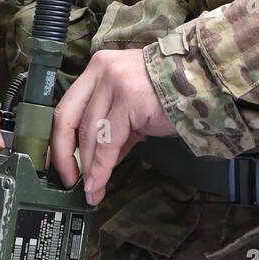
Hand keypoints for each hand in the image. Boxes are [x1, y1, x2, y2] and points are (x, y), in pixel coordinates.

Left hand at [49, 48, 175, 205]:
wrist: (204, 84)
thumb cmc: (169, 96)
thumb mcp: (131, 111)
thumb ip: (110, 133)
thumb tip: (92, 166)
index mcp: (97, 69)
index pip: (66, 106)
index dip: (57, 139)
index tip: (55, 164)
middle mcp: (101, 70)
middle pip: (68, 118)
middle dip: (64, 155)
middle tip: (67, 181)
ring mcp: (115, 82)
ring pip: (89, 133)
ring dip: (88, 168)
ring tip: (89, 190)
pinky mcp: (129, 98)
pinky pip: (108, 140)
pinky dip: (102, 166)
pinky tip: (99, 182)